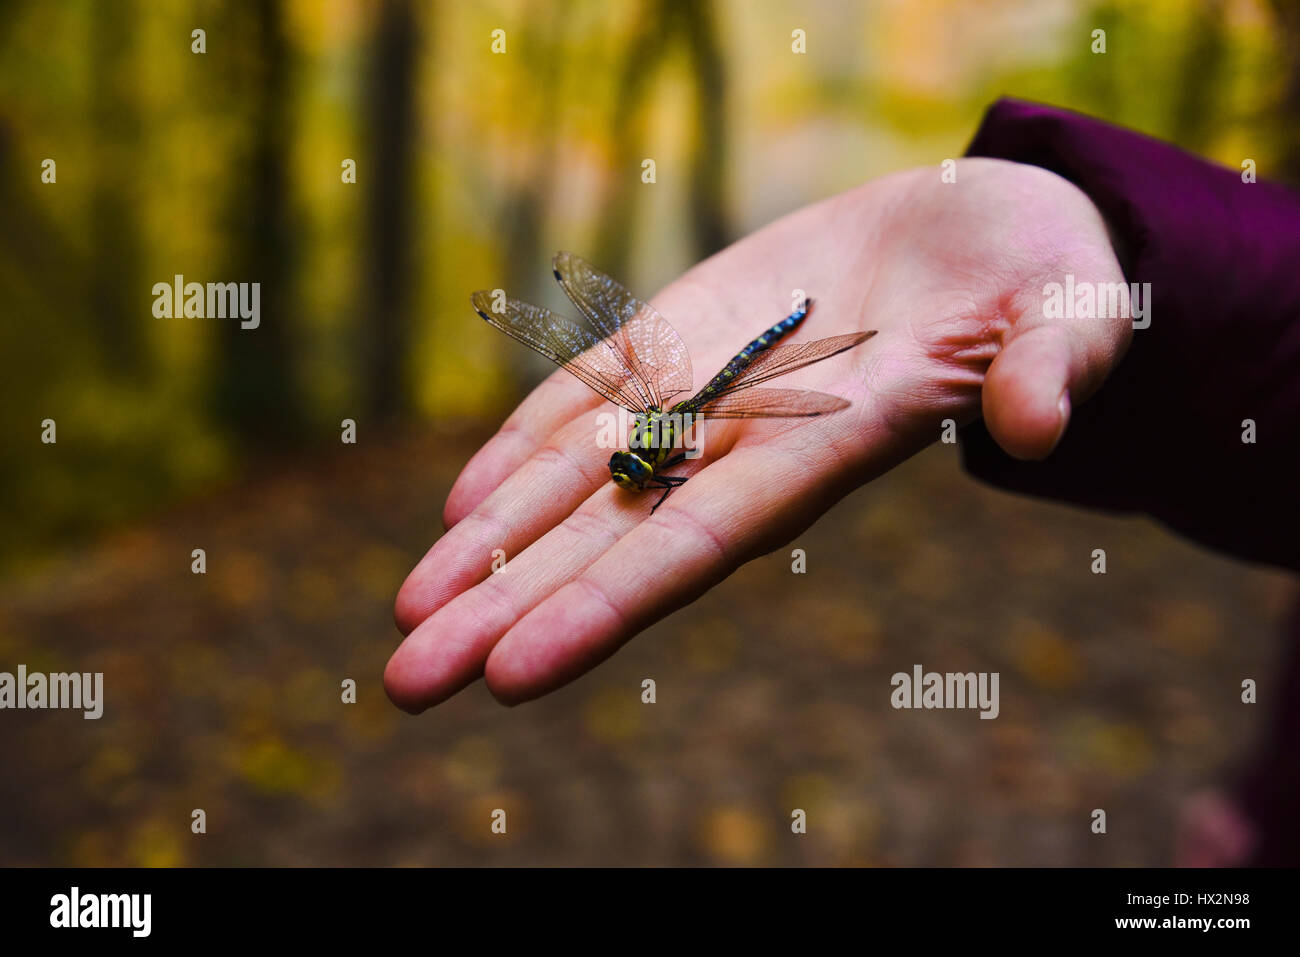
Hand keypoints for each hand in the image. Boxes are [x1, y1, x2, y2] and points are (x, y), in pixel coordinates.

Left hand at [386, 157, 1130, 709]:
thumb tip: (1034, 430)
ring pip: (579, 479)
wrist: (987, 236)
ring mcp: (704, 392)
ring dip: (491, 544)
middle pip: (608, 538)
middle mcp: (745, 443)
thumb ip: (1050, 368)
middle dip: (508, 608)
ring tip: (408, 609)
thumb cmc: (1044, 289)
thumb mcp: (1071, 318)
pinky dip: (524, 446)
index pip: (699, 546)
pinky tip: (464, 507)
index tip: (513, 676)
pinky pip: (590, 397)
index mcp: (828, 453)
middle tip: (408, 682)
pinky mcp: (684, 334)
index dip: (605, 607)